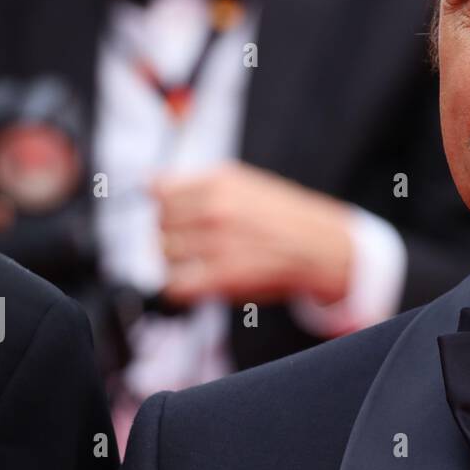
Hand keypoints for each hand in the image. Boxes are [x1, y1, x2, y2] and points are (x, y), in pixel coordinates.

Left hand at [153, 161, 354, 305]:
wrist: (322, 246)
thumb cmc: (285, 217)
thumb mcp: (244, 183)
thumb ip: (194, 183)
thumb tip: (146, 183)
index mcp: (219, 182)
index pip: (160, 194)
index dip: (169, 211)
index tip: (185, 220)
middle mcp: (214, 208)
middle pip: (160, 226)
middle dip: (173, 236)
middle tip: (198, 246)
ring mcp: (217, 242)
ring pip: (163, 255)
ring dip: (177, 262)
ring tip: (202, 263)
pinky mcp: (222, 276)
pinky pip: (174, 285)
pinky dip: (181, 287)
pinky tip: (200, 282)